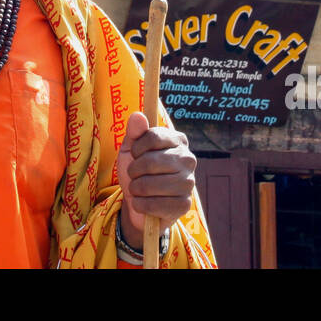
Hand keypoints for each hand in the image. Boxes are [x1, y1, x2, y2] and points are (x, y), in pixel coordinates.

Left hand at [116, 111, 195, 249]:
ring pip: (150, 184)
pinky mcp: (185, 204)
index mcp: (178, 140)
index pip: (153, 137)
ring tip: (137, 189)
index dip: (136, 148)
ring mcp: (189, 183)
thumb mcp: (131, 149)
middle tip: (134, 175)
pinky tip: (142, 203)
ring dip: (135, 189)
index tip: (134, 154)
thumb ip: (134, 132)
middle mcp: (188, 159)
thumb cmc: (138, 170)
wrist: (141, 201)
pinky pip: (154, 204)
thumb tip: (137, 115)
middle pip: (150, 162)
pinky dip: (141, 205)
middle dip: (134, 171)